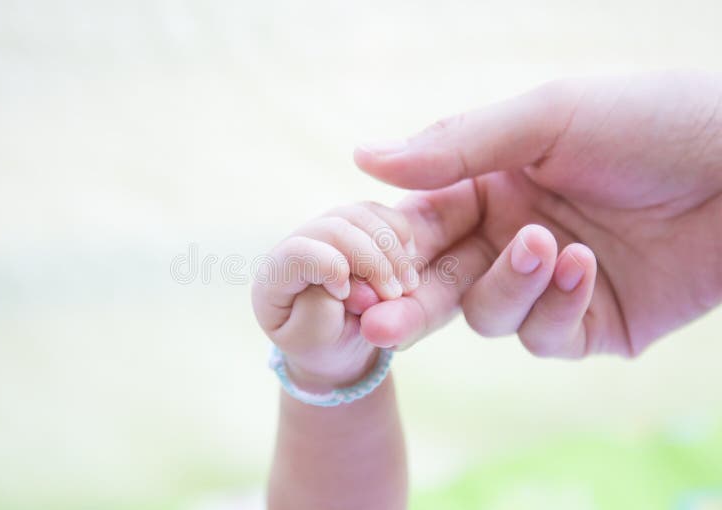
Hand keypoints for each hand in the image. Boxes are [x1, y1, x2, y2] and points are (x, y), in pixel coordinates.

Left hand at [251, 202, 418, 389]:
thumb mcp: (315, 343)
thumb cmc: (321, 344)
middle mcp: (297, 244)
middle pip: (335, 229)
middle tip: (396, 295)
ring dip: (391, 249)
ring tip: (407, 287)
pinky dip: (399, 234)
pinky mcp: (351, 224)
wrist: (336, 341)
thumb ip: (320, 315)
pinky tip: (407, 265)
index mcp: (275, 277)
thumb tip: (349, 283)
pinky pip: (378, 212)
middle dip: (373, 261)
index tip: (347, 296)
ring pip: (359, 215)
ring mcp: (325, 230)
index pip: (297, 253)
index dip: (329, 267)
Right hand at [354, 70, 721, 357]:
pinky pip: (547, 337)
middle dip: (410, 305)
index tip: (362, 269)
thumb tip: (361, 157)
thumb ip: (454, 147)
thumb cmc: (649, 122)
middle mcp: (511, 237)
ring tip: (546, 245)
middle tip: (379, 323)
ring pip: (488, 315)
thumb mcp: (546, 118)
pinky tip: (586, 264)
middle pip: (440, 285)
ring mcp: (550, 285)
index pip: (420, 226)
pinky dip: (559, 306)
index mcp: (489, 186)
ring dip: (508, 287)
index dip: (389, 251)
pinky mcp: (592, 324)